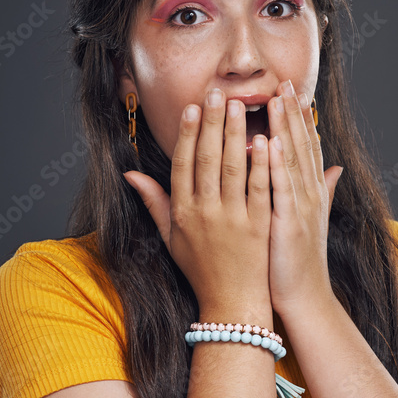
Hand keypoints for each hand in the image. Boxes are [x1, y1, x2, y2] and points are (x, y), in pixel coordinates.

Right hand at [122, 89, 272, 316]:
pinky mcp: (258, 227)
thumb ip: (154, 203)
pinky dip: (262, 164)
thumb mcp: (170, 238)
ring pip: (233, 168)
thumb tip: (130, 174)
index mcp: (183, 213)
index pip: (184, 165)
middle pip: (207, 159)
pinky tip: (267, 140)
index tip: (194, 108)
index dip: (188, 135)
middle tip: (218, 93)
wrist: (231, 303)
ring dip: (235, 134)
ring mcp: (232, 219)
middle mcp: (204, 213)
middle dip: (212, 123)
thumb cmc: (201, 270)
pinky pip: (259, 188)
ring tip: (240, 105)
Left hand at [266, 80, 343, 318]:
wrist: (304, 297)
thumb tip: (337, 168)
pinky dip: (274, 164)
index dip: (299, 117)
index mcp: (310, 191)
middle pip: (300, 145)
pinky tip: (267, 142)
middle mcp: (308, 194)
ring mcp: (300, 207)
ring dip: (283, 128)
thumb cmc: (299, 261)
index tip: (290, 90)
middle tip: (283, 81)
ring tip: (275, 99)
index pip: (305, 146)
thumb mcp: (311, 219)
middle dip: (291, 112)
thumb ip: (322, 190)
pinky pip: (279, 188)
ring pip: (291, 159)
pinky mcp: (287, 223)